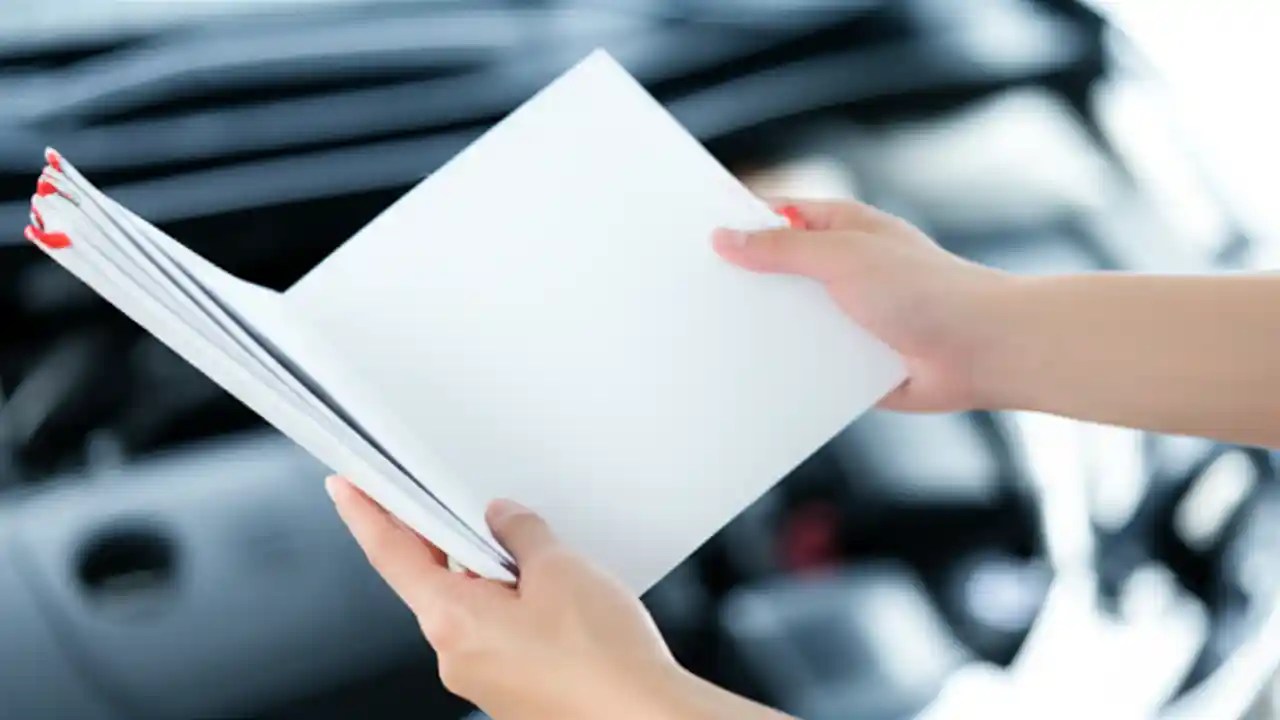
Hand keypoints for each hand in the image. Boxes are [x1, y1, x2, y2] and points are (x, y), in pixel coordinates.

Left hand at [326, 476, 791, 719]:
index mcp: (453, 621)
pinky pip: (500, 635)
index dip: (366, 514)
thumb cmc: (604, 662)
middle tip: (469, 504)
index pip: (391, 554)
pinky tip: (556, 598)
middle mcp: (457, 655)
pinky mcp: (513, 690)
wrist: (646, 718)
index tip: (347, 489)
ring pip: (473, 608)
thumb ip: (521, 533)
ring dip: (494, 576)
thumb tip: (504, 518)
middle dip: (452, 539)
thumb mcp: (561, 569)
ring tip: (540, 557)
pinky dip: (516, 608)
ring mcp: (484, 678)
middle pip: (433, 579)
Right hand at [713, 199, 1015, 411]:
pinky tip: (749, 375)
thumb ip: (782, 248)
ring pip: (785, 320)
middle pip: (773, 271)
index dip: (735, 223)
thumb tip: (726, 238)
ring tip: (708, 338)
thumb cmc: (928, 290)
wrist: (980, 352)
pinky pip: (803, 362)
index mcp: (840, 229)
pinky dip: (783, 367)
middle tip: (690, 292)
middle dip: (740, 282)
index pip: (774, 216)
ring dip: (761, 330)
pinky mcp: (848, 360)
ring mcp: (843, 316)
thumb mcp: (844, 256)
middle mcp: (839, 269)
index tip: (692, 234)